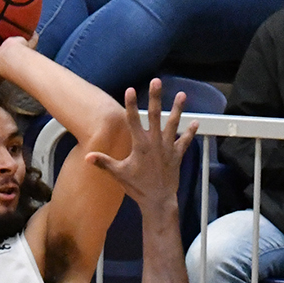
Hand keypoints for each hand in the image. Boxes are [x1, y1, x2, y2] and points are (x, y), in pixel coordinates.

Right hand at [85, 81, 197, 213]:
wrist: (158, 201)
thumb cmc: (137, 187)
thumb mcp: (119, 174)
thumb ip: (104, 163)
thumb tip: (87, 157)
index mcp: (140, 145)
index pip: (133, 120)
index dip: (131, 104)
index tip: (130, 90)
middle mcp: (155, 143)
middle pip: (156, 115)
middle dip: (155, 97)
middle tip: (156, 81)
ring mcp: (168, 148)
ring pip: (173, 124)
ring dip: (178, 109)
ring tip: (182, 94)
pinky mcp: (177, 156)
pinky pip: (185, 141)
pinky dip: (190, 133)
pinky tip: (195, 122)